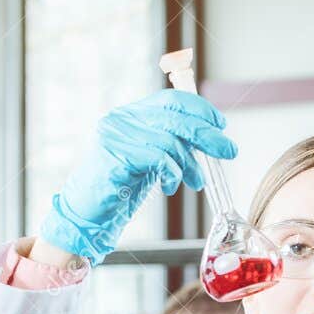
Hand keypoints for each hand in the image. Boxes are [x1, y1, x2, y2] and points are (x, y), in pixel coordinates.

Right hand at [38, 89, 235, 263]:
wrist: (85, 214)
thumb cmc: (119, 189)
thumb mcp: (149, 159)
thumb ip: (169, 143)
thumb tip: (208, 138)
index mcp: (130, 114)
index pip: (171, 99)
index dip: (200, 110)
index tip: (220, 126)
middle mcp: (121, 119)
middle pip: (175, 116)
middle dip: (208, 134)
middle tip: (228, 151)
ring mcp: (115, 135)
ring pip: (170, 140)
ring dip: (191, 164)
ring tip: (196, 181)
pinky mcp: (114, 155)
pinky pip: (157, 158)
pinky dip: (172, 173)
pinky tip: (170, 186)